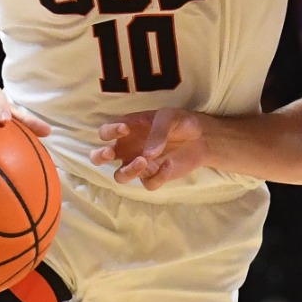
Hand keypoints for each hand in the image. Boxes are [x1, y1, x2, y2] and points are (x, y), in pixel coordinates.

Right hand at [92, 108, 209, 188]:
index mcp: (126, 130)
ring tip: (143, 161)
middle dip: (99, 157)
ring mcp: (139, 165)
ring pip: (120, 176)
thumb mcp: (170, 118)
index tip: (125, 129)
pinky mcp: (154, 177)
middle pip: (99, 158)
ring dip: (128, 171)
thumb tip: (148, 154)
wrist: (202, 137)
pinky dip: (158, 176)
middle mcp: (128, 148)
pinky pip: (148, 183)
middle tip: (110, 153)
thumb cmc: (180, 122)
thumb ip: (158, 131)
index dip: (109, 132)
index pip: (105, 133)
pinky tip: (169, 164)